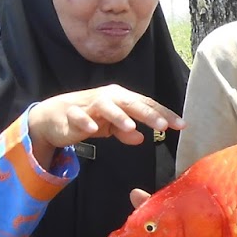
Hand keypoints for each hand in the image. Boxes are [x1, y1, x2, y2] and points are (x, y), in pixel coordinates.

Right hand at [28, 85, 182, 164]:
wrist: (53, 116)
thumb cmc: (89, 118)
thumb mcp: (111, 127)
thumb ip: (125, 131)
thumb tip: (141, 138)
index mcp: (122, 99)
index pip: (147, 105)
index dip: (164, 114)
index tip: (182, 126)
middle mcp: (108, 98)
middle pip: (131, 103)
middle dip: (149, 114)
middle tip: (164, 126)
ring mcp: (89, 104)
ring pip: (106, 106)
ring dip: (119, 116)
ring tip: (131, 126)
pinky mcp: (71, 113)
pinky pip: (79, 116)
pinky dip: (86, 121)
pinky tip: (94, 129)